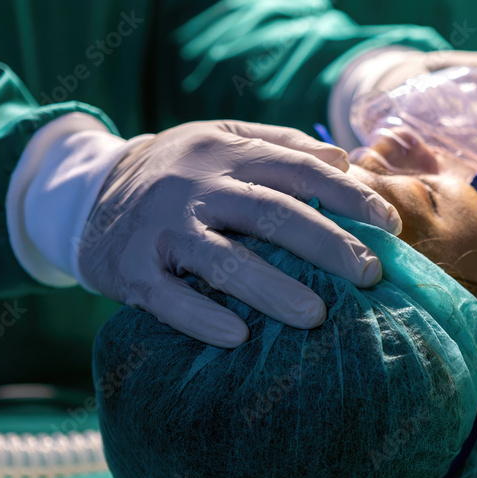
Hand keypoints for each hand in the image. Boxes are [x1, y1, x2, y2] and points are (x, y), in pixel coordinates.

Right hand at [76, 121, 401, 347]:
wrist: (87, 196)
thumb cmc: (177, 172)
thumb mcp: (221, 140)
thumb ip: (280, 144)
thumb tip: (342, 160)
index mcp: (226, 152)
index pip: (298, 169)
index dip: (347, 196)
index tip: (388, 224)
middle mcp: (196, 185)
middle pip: (271, 213)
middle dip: (327, 244)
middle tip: (369, 274)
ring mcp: (162, 228)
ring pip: (224, 259)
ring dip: (273, 289)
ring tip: (317, 317)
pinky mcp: (131, 269)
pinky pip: (168, 299)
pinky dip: (201, 317)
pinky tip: (237, 337)